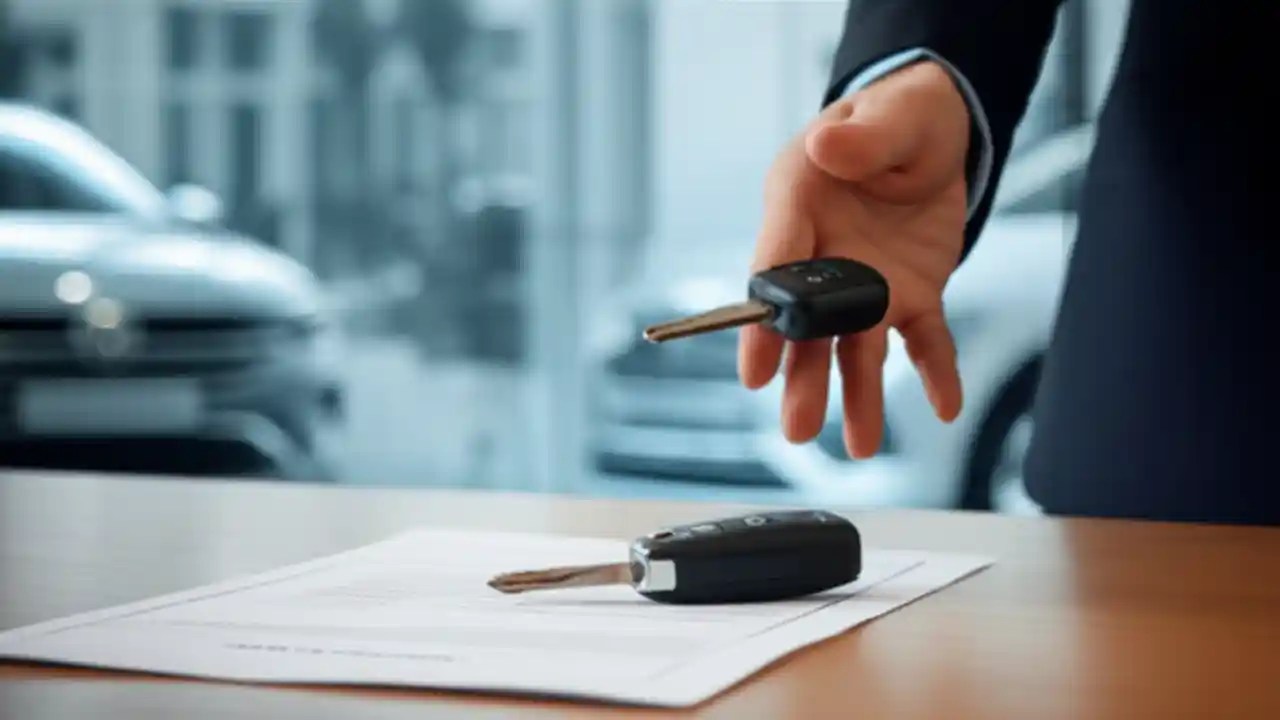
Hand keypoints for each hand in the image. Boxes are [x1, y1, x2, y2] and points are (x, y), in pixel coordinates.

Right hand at [738, 60, 970, 457]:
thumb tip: (828, 146)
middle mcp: (827, 256)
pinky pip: (927, 340)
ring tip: (858, 446)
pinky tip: (944, 405)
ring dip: (857, 397)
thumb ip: (860, 136)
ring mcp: (871, 282)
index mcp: (801, 205)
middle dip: (802, 378)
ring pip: (858, 348)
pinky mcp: (914, 294)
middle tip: (796, 428)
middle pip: (810, 327)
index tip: (755, 372)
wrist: (935, 132)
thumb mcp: (885, 114)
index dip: (763, 326)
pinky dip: (936, 372)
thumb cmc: (895, 117)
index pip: (775, 269)